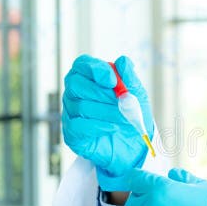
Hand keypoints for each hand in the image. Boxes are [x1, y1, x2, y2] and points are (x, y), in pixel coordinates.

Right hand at [62, 54, 153, 190]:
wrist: (134, 144)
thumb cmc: (131, 114)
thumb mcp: (136, 94)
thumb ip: (129, 77)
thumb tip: (123, 61)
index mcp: (89, 77)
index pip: (82, 64)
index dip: (95, 70)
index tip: (112, 81)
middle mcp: (74, 92)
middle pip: (75, 84)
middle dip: (101, 93)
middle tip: (122, 102)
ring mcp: (70, 112)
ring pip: (81, 106)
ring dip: (107, 112)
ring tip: (125, 118)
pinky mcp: (71, 133)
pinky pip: (79, 126)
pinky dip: (99, 126)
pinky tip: (113, 128)